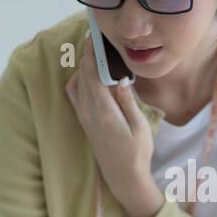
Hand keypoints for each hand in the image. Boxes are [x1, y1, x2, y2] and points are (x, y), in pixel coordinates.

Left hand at [64, 34, 164, 216]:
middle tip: (92, 38)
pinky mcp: (84, 123)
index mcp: (104, 113)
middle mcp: (89, 114)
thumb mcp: (140, 128)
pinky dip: (79, 81)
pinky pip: (75, 96)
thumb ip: (129, 103)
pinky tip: (88, 77)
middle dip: (86, 56)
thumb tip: (122, 80)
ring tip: (92, 55)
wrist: (124, 178)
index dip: (91, 56)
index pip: (92, 77)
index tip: (94, 39)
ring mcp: (84, 118)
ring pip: (76, 85)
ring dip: (81, 68)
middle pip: (82, 77)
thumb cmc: (137, 154)